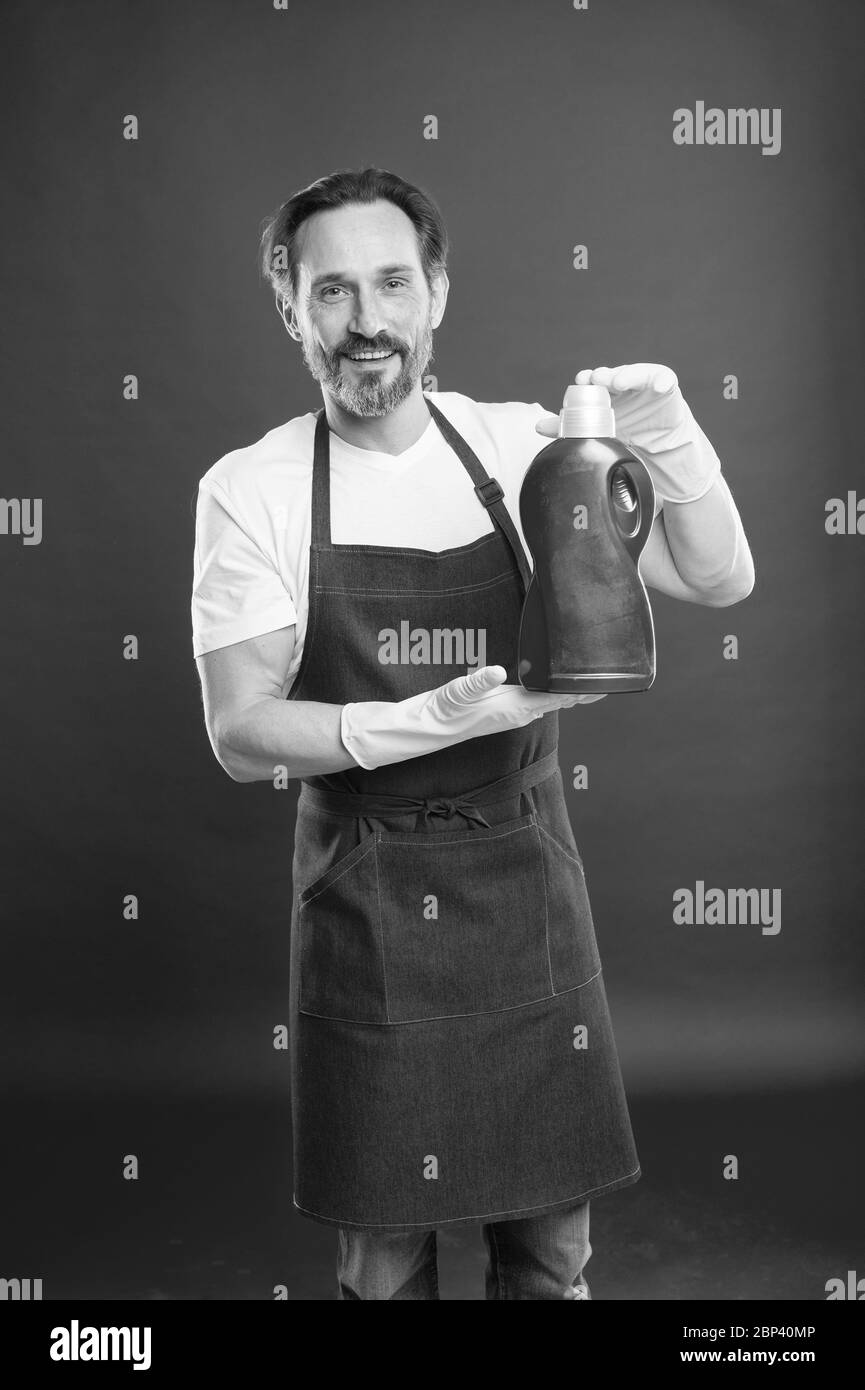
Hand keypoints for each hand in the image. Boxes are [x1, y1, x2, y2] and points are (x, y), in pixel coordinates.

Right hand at [340, 665, 605, 770]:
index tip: (604, 685)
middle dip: (581, 691)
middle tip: (608, 677)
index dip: (580, 691)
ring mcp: (510, 714)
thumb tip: (496, 672)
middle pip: (558, 701)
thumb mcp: (456, 692)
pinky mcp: (502, 711)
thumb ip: (477, 681)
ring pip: (548, 701)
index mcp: (513, 707)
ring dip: (568, 692)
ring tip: (588, 679)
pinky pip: (535, 701)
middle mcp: (517, 713)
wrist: (425, 729)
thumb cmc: (441, 711)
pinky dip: (550, 692)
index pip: (555, 698)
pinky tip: (552, 683)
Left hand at [534, 363, 721, 504]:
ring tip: (620, 381)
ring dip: (629, 375)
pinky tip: (660, 385)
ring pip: (638, 374)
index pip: (597, 381)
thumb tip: (539, 426)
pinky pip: (666, 380)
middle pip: (615, 375)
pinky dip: (663, 380)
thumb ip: (571, 430)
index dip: (589, 378)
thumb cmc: (630, 434)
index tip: (581, 380)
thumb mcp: (600, 435)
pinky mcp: (668, 390)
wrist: (662, 453)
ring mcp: (647, 386)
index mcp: (608, 393)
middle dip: (606, 375)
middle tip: (598, 379)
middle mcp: (626, 386)